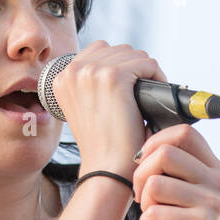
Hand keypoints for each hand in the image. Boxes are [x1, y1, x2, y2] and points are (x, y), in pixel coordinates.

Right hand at [52, 40, 168, 176]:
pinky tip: (155, 97)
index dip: (119, 67)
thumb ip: (91, 84)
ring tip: (148, 96)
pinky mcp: (114, 77)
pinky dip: (157, 77)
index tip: (130, 88)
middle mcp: (72, 70)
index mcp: (62, 77)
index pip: (98, 51)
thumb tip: (117, 63)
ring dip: (146, 73)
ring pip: (134, 55)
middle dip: (134, 69)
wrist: (107, 169)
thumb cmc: (102, 145)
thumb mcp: (86, 108)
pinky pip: (147, 63)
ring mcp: (92, 72)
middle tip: (143, 94)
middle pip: (117, 50)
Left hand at [132, 123, 219, 219]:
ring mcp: (213, 203)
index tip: (142, 161)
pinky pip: (155, 211)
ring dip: (144, 202)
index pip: (184, 133)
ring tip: (153, 215)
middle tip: (142, 195)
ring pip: (156, 183)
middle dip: (141, 174)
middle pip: (166, 154)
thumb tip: (144, 141)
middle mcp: (219, 182)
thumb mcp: (177, 192)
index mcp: (215, 169)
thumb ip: (170, 166)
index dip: (155, 141)